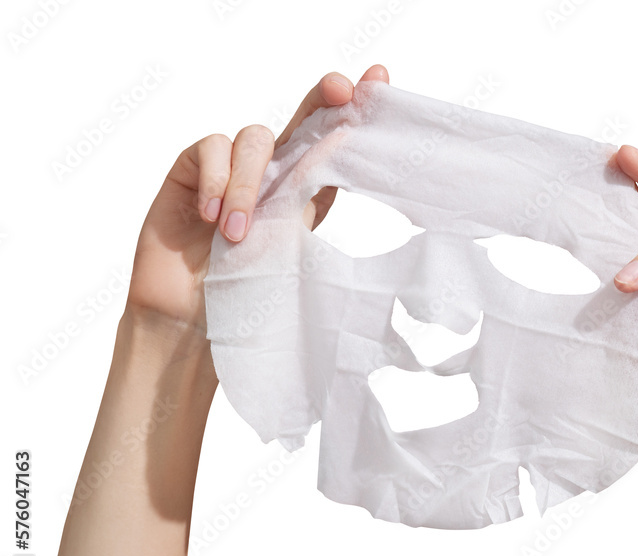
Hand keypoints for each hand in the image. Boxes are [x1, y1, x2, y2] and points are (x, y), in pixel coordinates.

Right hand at [124, 64, 390, 345]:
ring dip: (248, 184)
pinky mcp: (189, 171)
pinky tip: (209, 219)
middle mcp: (269, 176)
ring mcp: (229, 171)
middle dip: (323, 100)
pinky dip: (214, 181)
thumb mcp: (292, 249)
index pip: (332, 146)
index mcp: (303, 194)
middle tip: (342, 89)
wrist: (190, 325)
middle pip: (300, 122)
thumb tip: (351, 146)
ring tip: (236, 234)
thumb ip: (314, 198)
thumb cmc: (246, 297)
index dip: (354, 113)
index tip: (380, 79)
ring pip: (253, 138)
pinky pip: (210, 150)